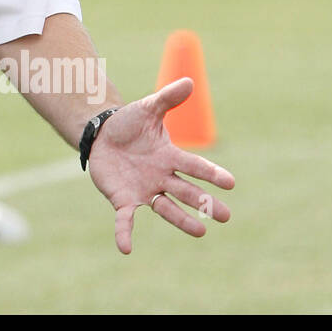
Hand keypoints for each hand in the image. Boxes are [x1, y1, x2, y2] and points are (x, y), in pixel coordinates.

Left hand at [87, 77, 234, 253]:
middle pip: (187, 191)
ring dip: (182, 220)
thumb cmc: (129, 124)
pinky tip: (126, 248)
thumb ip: (168, 98)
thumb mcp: (147, 108)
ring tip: (201, 232)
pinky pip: (126, 219)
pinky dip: (125, 233)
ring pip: (166, 208)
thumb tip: (190, 82)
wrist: (101, 136)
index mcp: (170, 156)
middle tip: (226, 215)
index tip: (230, 182)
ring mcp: (145, 190)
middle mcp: (162, 177)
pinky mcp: (124, 199)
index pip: (194, 166)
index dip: (211, 174)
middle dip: (205, 202)